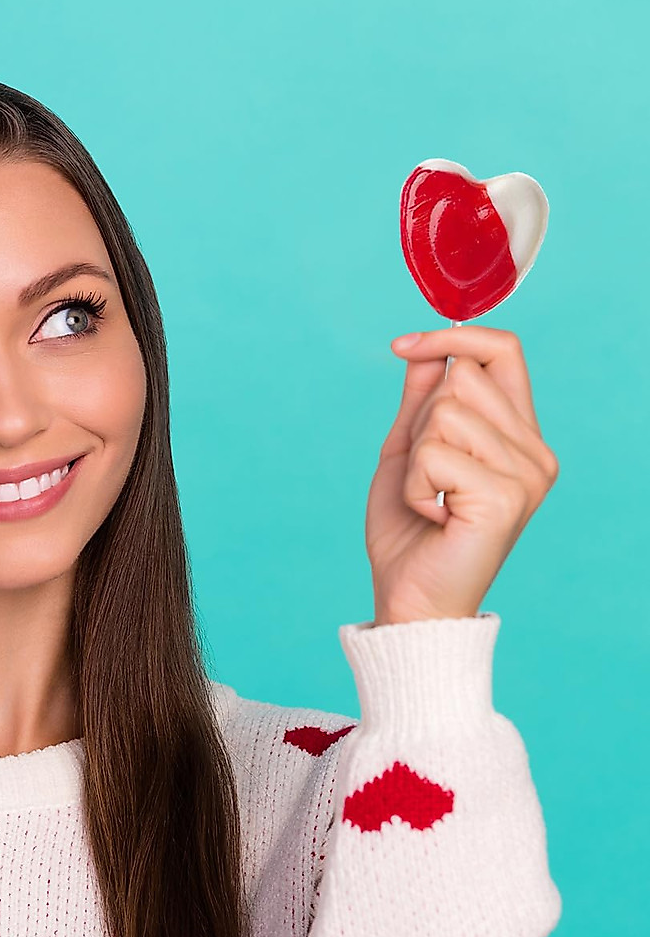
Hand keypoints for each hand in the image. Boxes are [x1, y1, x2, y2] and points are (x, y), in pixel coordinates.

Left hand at [366, 325, 558, 625]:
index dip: (452, 337)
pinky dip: (413, 486)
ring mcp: (526, 474)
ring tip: (429, 499)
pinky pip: (434, 454)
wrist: (410, 599)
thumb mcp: (408, 453)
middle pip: (463, 376)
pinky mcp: (506, 496)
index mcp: (518, 436)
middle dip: (421, 420)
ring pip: (445, 412)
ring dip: (414, 458)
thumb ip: (421, 401)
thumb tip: (424, 349)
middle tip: (425, 476)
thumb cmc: (409, 533)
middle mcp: (534, 452)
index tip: (402, 346)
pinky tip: (432, 516)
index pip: (503, 351)